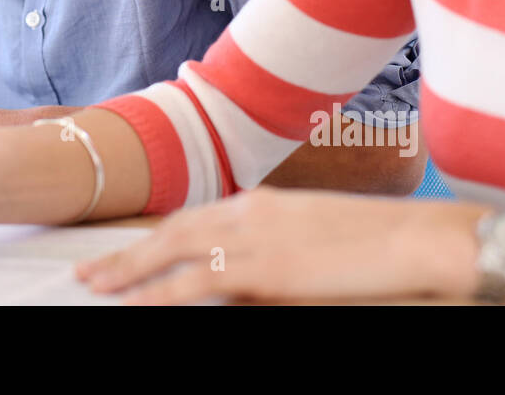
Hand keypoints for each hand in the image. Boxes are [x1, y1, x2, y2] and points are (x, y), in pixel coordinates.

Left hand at [75, 188, 477, 304]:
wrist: (416, 238)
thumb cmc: (377, 242)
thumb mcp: (313, 238)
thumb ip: (272, 250)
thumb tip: (244, 277)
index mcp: (262, 202)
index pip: (194, 218)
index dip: (156, 236)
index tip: (128, 249)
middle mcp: (250, 211)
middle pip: (172, 231)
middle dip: (128, 252)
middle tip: (88, 270)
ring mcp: (255, 236)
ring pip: (173, 250)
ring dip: (130, 269)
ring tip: (96, 284)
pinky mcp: (266, 267)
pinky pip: (198, 280)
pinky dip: (160, 291)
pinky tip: (134, 301)